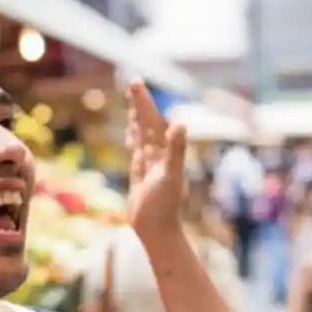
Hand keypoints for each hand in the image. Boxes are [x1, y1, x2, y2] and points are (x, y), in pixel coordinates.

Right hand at [125, 81, 188, 241]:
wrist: (158, 230)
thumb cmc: (164, 205)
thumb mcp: (170, 175)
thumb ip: (177, 150)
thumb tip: (180, 124)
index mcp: (165, 150)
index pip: (153, 119)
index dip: (144, 101)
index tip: (135, 82)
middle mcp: (160, 154)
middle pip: (148, 122)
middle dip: (140, 103)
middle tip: (132, 82)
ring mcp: (151, 164)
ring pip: (143, 134)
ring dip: (138, 118)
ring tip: (133, 102)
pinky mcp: (142, 175)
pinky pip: (137, 151)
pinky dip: (134, 139)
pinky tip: (131, 135)